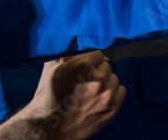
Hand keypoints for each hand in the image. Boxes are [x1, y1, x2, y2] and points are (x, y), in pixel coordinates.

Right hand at [0, 51, 125, 139]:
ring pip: (114, 78)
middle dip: (96, 71)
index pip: (98, 54)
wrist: (46, 127)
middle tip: (83, 82)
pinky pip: (121, 90)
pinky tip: (99, 97)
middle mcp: (98, 79)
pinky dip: (113, 92)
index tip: (82, 70)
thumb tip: (83, 41)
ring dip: (105, 82)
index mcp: (83, 66)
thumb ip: (68, 51)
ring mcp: (106, 96)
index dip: (89, 61)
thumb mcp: (52, 67)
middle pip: (106, 65)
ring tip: (90, 91)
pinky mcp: (112, 109)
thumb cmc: (48, 95)